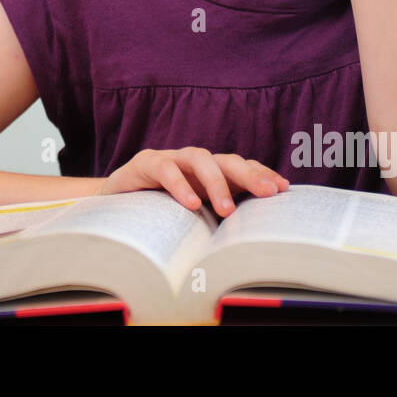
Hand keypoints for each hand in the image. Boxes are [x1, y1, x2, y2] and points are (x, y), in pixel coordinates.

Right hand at [96, 148, 289, 216]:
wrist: (113, 202)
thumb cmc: (158, 209)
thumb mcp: (192, 215)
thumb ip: (215, 215)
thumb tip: (250, 238)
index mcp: (208, 173)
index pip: (240, 168)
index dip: (261, 174)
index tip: (283, 189)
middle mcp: (193, 162)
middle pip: (227, 160)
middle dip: (250, 174)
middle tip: (269, 192)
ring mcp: (170, 158)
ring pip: (199, 158)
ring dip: (216, 182)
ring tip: (227, 209)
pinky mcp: (145, 162)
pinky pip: (165, 168)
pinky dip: (179, 184)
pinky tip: (190, 203)